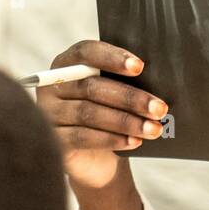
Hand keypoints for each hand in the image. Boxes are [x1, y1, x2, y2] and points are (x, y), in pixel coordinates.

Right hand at [36, 40, 168, 190]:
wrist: (95, 156)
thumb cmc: (109, 112)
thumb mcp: (114, 92)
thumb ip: (124, 79)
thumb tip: (156, 78)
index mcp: (67, 63)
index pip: (86, 52)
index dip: (112, 57)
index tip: (139, 67)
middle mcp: (53, 86)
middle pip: (91, 86)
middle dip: (130, 97)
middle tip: (159, 108)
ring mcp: (49, 113)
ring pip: (89, 113)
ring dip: (126, 121)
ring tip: (153, 128)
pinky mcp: (54, 140)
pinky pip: (83, 137)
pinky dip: (112, 139)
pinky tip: (135, 141)